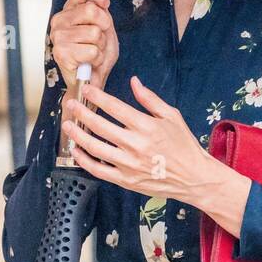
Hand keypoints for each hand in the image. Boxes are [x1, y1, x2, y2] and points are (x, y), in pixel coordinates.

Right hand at [49, 0, 117, 95]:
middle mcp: (60, 19)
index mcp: (70, 8)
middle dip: (104, 25)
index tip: (105, 4)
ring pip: (94, 33)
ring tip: (94, 51)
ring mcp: (58, 37)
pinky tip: (89, 62)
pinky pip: (92, 51)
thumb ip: (101, 1)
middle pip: (92, 10)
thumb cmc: (97, 50)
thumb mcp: (104, 23)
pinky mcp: (61, 54)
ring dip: (101, 45)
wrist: (92, 78)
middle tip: (100, 36)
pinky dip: (97, 58)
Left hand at [61, 76, 250, 232]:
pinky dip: (85, 161)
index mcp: (146, 126)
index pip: (115, 108)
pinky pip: (99, 170)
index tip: (86, 89)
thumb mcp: (171, 116)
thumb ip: (150, 99)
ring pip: (95, 148)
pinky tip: (76, 151)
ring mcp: (129, 164)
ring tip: (67, 125)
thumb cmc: (183, 144)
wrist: (193, 177)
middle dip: (82, 112)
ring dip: (78, 135)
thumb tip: (134, 81)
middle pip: (100, 126)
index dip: (98, 97)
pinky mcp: (126, 180)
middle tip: (71, 104)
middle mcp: (135, 145)